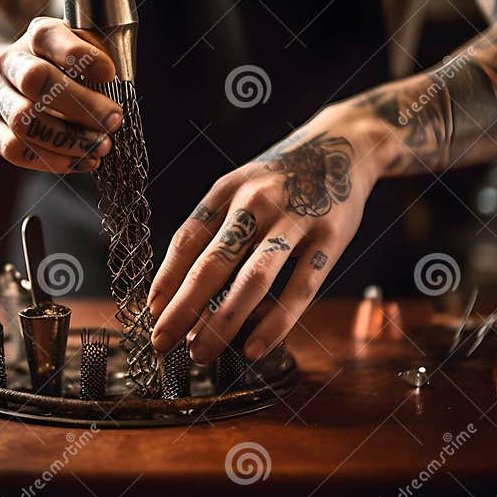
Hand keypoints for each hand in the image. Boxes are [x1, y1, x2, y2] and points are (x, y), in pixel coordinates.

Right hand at [0, 17, 123, 172]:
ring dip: (69, 139)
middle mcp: (11, 63)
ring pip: (23, 121)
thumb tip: (112, 80)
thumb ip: (100, 56)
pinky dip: (54, 160)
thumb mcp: (85, 48)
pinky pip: (15, 149)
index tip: (109, 74)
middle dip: (80, 105)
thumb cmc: (65, 65)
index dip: (78, 54)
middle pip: (34, 80)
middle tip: (114, 120)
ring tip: (102, 146)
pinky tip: (84, 160)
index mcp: (37, 36)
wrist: (16, 80)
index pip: (48, 36)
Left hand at [148, 104, 387, 363]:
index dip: (165, 279)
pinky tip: (252, 349)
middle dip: (182, 308)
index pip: (187, 240)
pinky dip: (275, 323)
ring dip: (221, 322)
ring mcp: (295, 220)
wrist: (346, 142)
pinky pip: (300, 289)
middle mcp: (257, 203)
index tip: (150, 313)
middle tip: (161, 343)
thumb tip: (185, 288)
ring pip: (253, 279)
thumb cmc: (283, 176)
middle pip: (212, 263)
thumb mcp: (243, 183)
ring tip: (200, 354)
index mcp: (228, 190)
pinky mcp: (330, 238)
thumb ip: (218, 226)